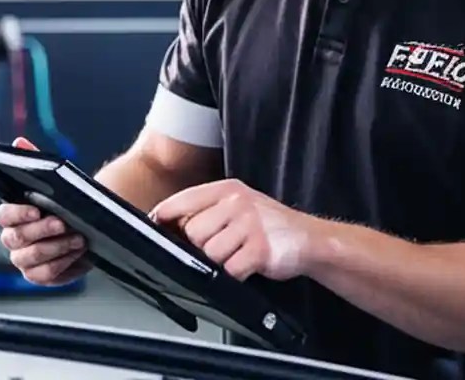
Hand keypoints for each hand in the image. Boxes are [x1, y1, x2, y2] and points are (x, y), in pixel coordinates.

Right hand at [0, 138, 91, 285]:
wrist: (93, 224)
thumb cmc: (68, 202)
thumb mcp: (56, 180)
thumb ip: (35, 161)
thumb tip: (19, 143)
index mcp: (14, 215)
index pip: (3, 216)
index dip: (17, 214)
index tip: (37, 209)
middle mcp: (14, 239)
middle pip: (14, 239)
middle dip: (40, 231)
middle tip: (63, 223)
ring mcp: (26, 259)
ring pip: (29, 259)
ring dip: (54, 248)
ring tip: (78, 238)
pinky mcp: (42, 275)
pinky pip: (44, 275)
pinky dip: (61, 264)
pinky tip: (77, 253)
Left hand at [150, 178, 319, 281]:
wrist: (309, 238)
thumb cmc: (268, 225)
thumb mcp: (238, 206)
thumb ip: (207, 209)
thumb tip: (167, 224)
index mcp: (227, 189)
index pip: (182, 201)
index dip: (164, 216)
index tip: (155, 226)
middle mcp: (237, 202)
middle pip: (192, 232)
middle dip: (200, 247)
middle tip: (220, 249)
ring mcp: (250, 224)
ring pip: (209, 253)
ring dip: (220, 262)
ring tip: (237, 256)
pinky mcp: (260, 249)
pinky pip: (230, 269)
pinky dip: (236, 274)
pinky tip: (247, 266)